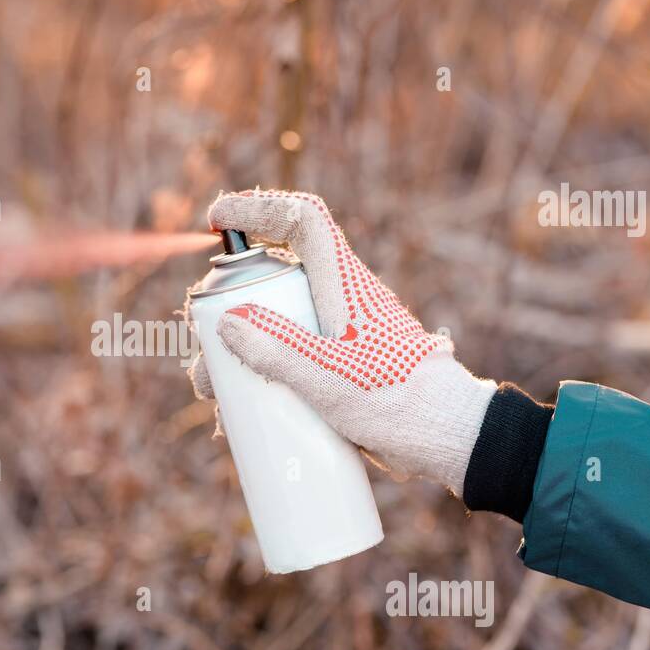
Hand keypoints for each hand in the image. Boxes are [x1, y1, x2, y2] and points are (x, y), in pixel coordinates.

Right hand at [188, 189, 495, 496]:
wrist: (447, 440)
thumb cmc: (400, 403)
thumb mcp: (331, 380)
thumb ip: (278, 352)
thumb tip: (226, 323)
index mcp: (344, 286)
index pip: (303, 222)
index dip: (259, 209)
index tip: (217, 221)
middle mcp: (338, 302)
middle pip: (270, 282)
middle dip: (225, 313)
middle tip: (203, 356)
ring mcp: (336, 335)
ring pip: (272, 325)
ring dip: (235, 354)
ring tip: (215, 397)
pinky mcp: (336, 368)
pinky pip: (286, 359)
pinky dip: (258, 378)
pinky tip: (241, 418)